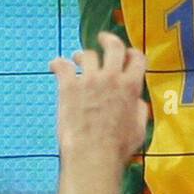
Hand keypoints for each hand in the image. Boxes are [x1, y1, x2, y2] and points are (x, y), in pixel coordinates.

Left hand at [50, 32, 149, 167]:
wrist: (92, 156)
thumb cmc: (117, 149)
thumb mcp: (138, 130)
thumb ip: (139, 111)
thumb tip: (137, 101)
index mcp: (131, 87)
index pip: (136, 59)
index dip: (133, 54)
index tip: (127, 54)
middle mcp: (111, 78)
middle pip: (113, 46)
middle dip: (108, 39)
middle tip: (102, 38)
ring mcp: (89, 80)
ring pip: (87, 54)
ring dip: (83, 56)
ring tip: (78, 60)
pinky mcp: (69, 86)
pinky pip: (62, 65)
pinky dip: (57, 64)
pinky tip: (54, 66)